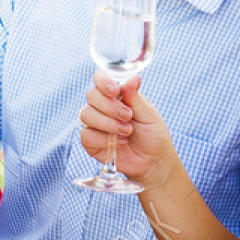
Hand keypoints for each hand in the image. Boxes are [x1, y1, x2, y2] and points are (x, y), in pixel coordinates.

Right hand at [78, 71, 177, 189]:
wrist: (153, 162)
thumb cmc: (153, 136)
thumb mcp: (149, 115)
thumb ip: (136, 98)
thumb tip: (134, 78)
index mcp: (116, 96)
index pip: (100, 79)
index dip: (103, 81)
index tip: (114, 91)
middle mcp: (102, 107)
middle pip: (91, 96)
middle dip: (110, 107)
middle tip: (128, 117)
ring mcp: (94, 124)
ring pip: (86, 114)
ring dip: (108, 123)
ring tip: (127, 131)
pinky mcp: (90, 141)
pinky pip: (86, 134)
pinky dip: (104, 139)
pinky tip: (120, 142)